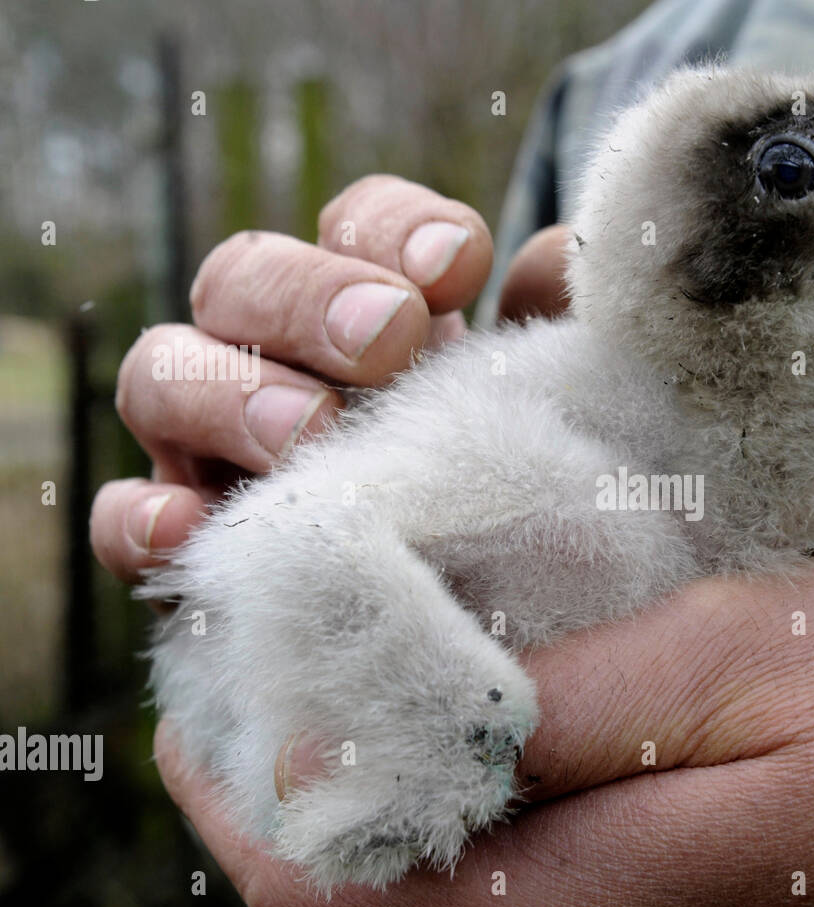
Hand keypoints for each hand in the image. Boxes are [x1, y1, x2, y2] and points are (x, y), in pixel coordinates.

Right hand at [90, 176, 568, 583]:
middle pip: (242, 277)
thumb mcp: (549, 423)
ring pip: (162, 373)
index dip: (395, 228)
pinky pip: (122, 523)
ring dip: (229, 390)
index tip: (460, 267)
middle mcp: (281, 364)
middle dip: (311, 298)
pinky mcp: (190, 554)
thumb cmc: (516, 514)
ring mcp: (216, 454)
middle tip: (387, 341)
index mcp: (375, 315)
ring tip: (309, 433)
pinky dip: (138, 519)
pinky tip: (189, 527)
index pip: (357, 226)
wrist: (485, 639)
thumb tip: (552, 264)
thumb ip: (555, 335)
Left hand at [155, 549, 813, 906]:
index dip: (232, 770)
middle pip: (351, 890)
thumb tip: (367, 726)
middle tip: (280, 635)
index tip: (208, 662)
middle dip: (283, 770)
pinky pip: (508, 883)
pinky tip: (488, 708)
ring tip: (364, 653)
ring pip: (423, 890)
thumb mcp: (743, 665)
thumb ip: (547, 709)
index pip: (313, 873)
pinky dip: (458, 800)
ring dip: (368, 780)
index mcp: (565, 906)